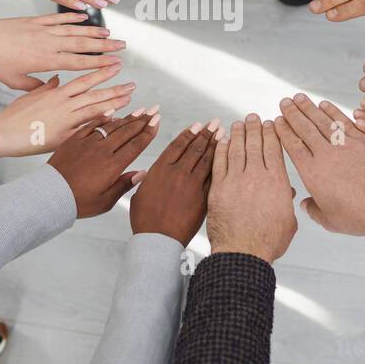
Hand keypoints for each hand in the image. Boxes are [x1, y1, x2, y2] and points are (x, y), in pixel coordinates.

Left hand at [0, 12, 124, 89]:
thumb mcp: (15, 82)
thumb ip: (36, 86)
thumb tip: (52, 88)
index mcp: (45, 61)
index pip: (78, 62)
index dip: (99, 63)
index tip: (115, 64)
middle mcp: (48, 43)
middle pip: (82, 44)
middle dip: (104, 46)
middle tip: (122, 46)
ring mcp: (43, 30)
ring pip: (74, 30)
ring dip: (93, 31)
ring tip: (109, 32)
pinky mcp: (35, 20)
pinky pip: (58, 17)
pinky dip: (72, 16)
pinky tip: (84, 16)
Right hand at [0, 67, 135, 156]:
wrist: (2, 133)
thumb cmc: (13, 116)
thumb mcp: (30, 96)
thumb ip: (46, 88)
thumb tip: (57, 80)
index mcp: (56, 94)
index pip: (84, 81)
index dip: (101, 73)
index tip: (115, 67)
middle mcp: (63, 105)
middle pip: (94, 95)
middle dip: (114, 89)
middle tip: (132, 85)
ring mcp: (64, 120)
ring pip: (94, 110)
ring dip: (113, 104)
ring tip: (129, 100)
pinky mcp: (63, 137)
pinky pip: (86, 130)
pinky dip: (101, 126)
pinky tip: (115, 123)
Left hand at [48, 112, 160, 217]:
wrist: (50, 195)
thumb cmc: (78, 202)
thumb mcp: (105, 201)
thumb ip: (124, 185)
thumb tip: (142, 173)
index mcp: (113, 166)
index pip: (136, 145)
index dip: (149, 132)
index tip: (157, 121)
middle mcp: (103, 151)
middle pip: (127, 132)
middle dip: (143, 120)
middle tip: (154, 109)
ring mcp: (88, 143)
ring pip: (112, 126)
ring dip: (127, 117)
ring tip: (139, 110)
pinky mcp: (75, 140)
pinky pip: (91, 124)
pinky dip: (103, 117)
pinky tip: (111, 111)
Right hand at [130, 120, 220, 244]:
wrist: (159, 240)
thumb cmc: (145, 221)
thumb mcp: (139, 196)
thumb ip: (145, 181)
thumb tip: (146, 174)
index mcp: (159, 170)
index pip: (177, 145)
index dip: (189, 133)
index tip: (197, 125)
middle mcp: (176, 172)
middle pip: (194, 147)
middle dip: (206, 133)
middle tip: (214, 123)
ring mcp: (191, 184)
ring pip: (206, 158)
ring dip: (215, 143)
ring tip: (222, 133)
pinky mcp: (203, 196)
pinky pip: (214, 175)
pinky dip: (220, 162)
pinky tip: (225, 155)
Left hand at [206, 114, 296, 262]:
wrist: (243, 253)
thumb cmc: (268, 242)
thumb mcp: (288, 221)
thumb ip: (286, 203)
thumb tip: (286, 194)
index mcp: (276, 182)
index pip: (273, 150)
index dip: (271, 134)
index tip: (269, 124)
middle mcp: (256, 176)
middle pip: (255, 144)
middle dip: (254, 128)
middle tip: (252, 117)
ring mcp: (236, 180)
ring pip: (236, 149)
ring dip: (237, 134)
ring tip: (237, 124)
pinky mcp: (218, 188)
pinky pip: (218, 163)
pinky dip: (220, 149)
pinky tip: (220, 141)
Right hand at [274, 94, 364, 240]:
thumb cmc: (358, 217)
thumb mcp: (329, 220)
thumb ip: (313, 210)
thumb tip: (305, 204)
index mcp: (312, 173)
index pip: (293, 146)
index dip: (284, 132)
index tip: (278, 121)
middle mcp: (326, 155)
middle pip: (304, 129)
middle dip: (293, 114)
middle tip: (285, 102)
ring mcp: (345, 146)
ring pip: (322, 122)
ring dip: (309, 108)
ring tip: (299, 97)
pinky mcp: (364, 142)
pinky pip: (345, 122)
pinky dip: (333, 112)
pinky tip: (325, 104)